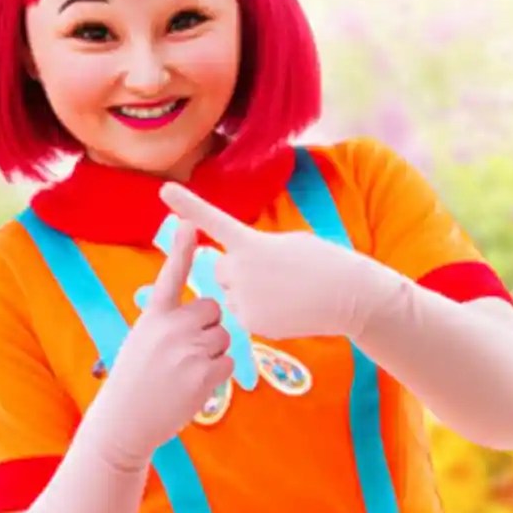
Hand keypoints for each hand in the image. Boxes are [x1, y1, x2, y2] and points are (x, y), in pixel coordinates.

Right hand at [82, 223, 234, 471]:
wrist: (124, 421)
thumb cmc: (135, 381)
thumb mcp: (141, 340)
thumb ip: (169, 322)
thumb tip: (206, 313)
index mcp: (153, 316)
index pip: (171, 275)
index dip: (180, 247)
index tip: (188, 221)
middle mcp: (171, 328)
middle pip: (213, 309)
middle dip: (209, 326)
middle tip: (188, 351)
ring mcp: (188, 350)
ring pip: (223, 337)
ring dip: (213, 352)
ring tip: (186, 372)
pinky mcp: (204, 374)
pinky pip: (228, 361)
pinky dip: (218, 374)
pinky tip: (194, 385)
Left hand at [159, 182, 397, 339]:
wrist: (348, 295)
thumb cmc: (324, 262)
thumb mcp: (289, 243)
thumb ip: (257, 249)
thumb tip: (241, 265)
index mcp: (251, 243)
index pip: (213, 221)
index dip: (188, 204)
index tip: (163, 190)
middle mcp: (241, 270)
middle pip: (222, 268)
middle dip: (239, 270)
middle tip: (273, 274)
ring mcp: (244, 298)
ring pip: (233, 294)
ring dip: (250, 292)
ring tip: (285, 292)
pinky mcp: (251, 323)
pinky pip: (244, 315)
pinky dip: (260, 312)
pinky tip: (286, 309)